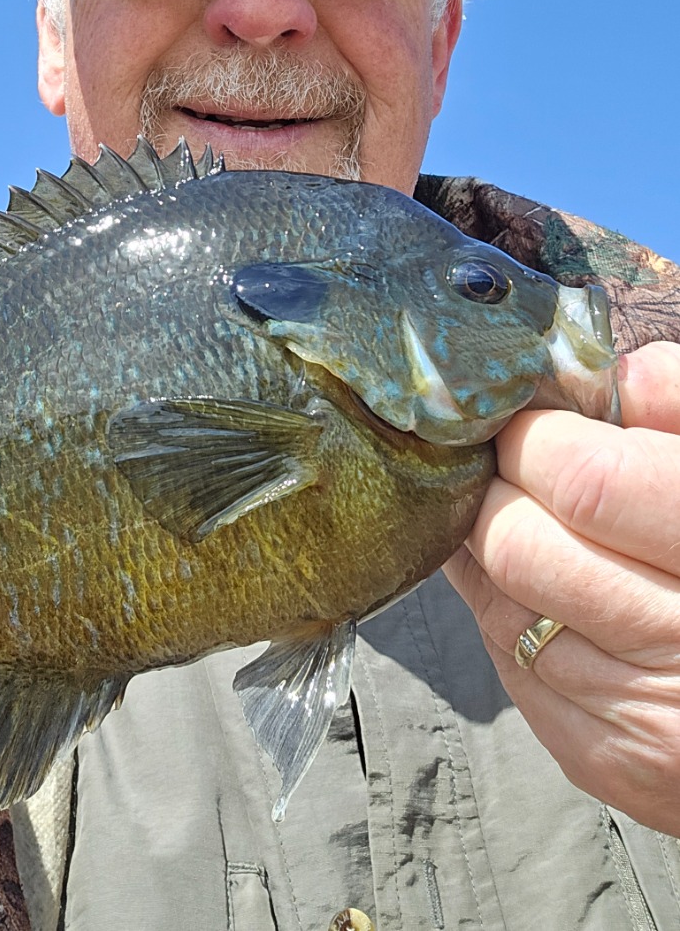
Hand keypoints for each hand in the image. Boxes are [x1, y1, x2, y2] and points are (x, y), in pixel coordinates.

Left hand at [445, 340, 679, 834]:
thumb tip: (614, 378)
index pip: (584, 481)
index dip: (536, 438)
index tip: (530, 420)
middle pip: (521, 546)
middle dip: (498, 491)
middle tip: (512, 465)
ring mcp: (648, 718)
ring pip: (502, 606)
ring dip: (493, 552)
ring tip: (524, 516)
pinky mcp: (614, 764)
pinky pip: (513, 667)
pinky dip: (512, 615)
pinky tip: (547, 589)